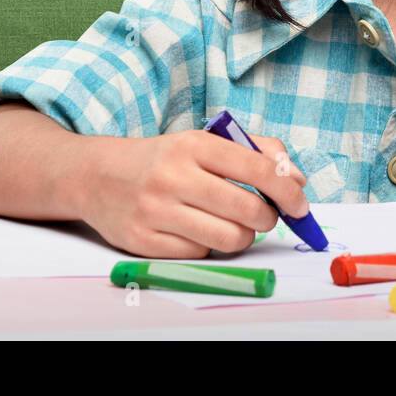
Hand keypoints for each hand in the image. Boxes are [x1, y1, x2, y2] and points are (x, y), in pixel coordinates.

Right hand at [81, 129, 308, 259]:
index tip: (299, 204)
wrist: (96, 175)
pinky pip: (200, 254)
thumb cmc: (163, 159)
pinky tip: (197, 230)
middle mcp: (173, 176)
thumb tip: (296, 179)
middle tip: (264, 216)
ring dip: (243, 236)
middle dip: (268, 218)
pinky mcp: (142, 241)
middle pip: (248, 210)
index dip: (287, 191)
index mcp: (192, 144)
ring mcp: (155, 210)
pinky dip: (208, 246)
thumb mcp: (204, 141)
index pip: (256, 169)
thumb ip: (256, 151)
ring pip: (229, 238)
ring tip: (233, 224)